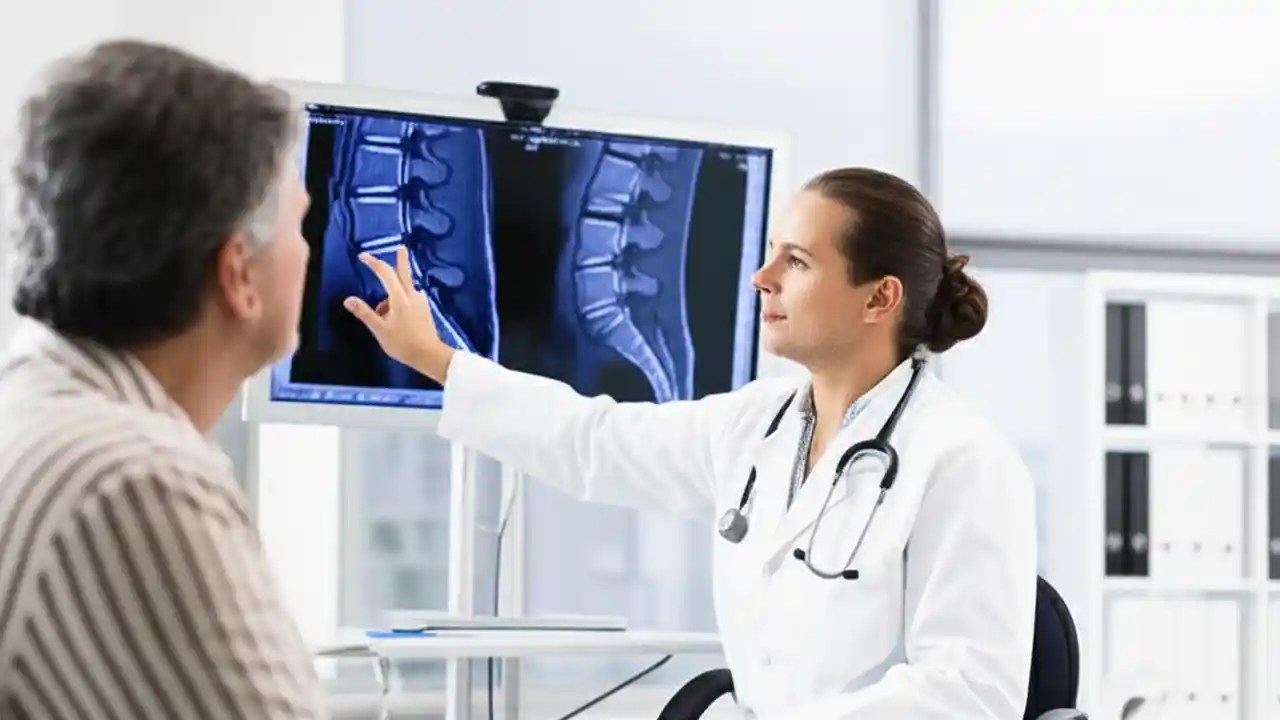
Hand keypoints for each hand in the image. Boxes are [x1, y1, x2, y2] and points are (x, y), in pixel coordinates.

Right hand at [343, 246, 454, 382]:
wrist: (429, 355)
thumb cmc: (403, 343)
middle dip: (401, 260)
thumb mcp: (380, 330)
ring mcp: (421, 302)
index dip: (374, 263)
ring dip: (392, 296)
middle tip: (401, 248)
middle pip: (404, 273)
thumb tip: (348, 300)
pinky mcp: (425, 309)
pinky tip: (396, 319)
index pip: (385, 273)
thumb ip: (364, 313)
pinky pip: (409, 300)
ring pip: (404, 291)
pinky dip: (400, 303)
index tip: (363, 256)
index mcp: (400, 298)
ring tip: (383, 317)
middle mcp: (412, 295)